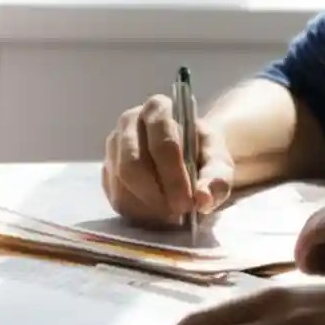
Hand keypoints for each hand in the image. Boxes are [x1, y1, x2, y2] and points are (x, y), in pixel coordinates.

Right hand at [103, 95, 234, 227]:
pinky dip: (136, 212)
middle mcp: (129, 121)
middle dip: (155, 196)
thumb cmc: (201, 153)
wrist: (184, 152)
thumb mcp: (218, 161)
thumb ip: (216, 178)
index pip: (162, 144)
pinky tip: (156, 214)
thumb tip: (202, 199)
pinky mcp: (106, 168)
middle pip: (132, 165)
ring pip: (121, 184)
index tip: (188, 204)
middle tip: (176, 215)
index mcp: (159, 109)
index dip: (174, 178)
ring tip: (170, 216)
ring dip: (146, 207)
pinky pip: (115, 196)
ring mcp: (112, 145)